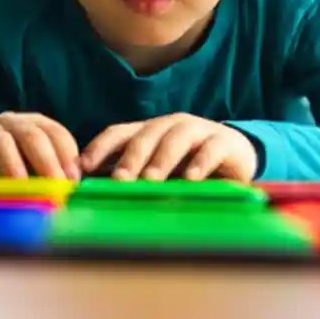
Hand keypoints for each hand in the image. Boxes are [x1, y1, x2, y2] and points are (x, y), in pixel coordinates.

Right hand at [0, 112, 80, 179]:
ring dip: (12, 165)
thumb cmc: (18, 164)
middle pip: (31, 136)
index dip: (67, 156)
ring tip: (21, 186)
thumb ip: (57, 174)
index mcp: (36, 124)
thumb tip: (74, 190)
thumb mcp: (39, 164)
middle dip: (46, 162)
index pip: (56, 134)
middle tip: (54, 186)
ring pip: (0, 142)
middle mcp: (11, 123)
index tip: (72, 181)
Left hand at [79, 113, 257, 181]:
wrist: (236, 154)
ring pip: (176, 138)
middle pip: (146, 136)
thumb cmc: (188, 165)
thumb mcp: (159, 171)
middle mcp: (170, 125)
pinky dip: (200, 163)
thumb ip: (134, 177)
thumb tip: (95, 194)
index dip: (100, 148)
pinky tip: (191, 178)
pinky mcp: (224, 141)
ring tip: (151, 180)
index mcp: (148, 131)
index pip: (119, 133)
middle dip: (131, 158)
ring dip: (161, 159)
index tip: (83, 167)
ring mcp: (198, 130)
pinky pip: (210, 149)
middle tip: (120, 180)